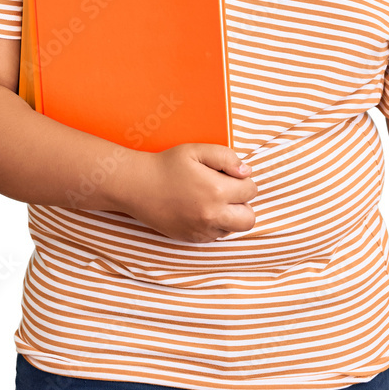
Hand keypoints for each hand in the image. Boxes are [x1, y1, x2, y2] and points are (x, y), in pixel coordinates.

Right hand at [122, 143, 257, 242]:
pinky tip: (201, 210)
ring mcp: (202, 230)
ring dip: (230, 216)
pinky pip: (216, 236)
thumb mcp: (197, 150)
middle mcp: (212, 215)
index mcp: (217, 191)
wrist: (138, 186)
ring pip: (234, 229)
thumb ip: (227, 157)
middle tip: (228, 192)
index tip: (229, 175)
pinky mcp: (193, 239)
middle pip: (249, 218)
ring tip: (213, 201)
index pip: (250, 190)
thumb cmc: (167, 165)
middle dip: (243, 203)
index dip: (243, 180)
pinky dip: (215, 225)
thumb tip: (246, 172)